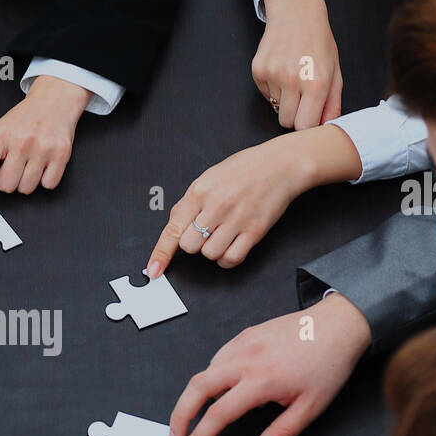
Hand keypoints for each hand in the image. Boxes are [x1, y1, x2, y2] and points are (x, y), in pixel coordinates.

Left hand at [0, 76, 88, 223]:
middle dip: (8, 180)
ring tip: (30, 161)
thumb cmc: (22, 120)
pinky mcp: (61, 153)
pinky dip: (45, 179)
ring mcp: (42, 147)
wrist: (53, 100)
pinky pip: (48, 185)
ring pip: (27, 189)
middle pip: (7, 187)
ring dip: (26, 181)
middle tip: (15, 163)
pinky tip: (44, 163)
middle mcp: (20, 141)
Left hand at [148, 125, 361, 275]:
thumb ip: (190, 202)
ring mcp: (235, 220)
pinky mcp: (254, 231)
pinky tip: (231, 246)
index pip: (173, 229)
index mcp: (199, 192)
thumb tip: (175, 224)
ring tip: (223, 233)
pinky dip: (227, 258)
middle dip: (194, 243)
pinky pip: (231, 259)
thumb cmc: (245, 169)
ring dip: (212, 250)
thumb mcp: (209, 177)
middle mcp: (215, 206)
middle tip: (207, 230)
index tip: (154, 270)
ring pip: (209, 255)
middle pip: (190, 246)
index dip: (161, 253)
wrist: (281, 165)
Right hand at [169, 295, 371, 435]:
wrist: (338, 326)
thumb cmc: (328, 366)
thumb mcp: (310, 408)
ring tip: (199, 415)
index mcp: (261, 381)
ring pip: (205, 371)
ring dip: (195, 396)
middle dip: (179, 415)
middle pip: (196, 388)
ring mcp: (243, 344)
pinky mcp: (245, 334)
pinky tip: (220, 388)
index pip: (218, 415)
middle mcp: (246, 360)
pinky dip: (211, 376)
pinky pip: (218, 357)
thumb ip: (280, 434)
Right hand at [252, 0, 342, 129]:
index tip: (310, 116)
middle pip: (286, 122)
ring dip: (284, 98)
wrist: (296, 12)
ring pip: (275, 107)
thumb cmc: (318, 41)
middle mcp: (293, 80)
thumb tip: (326, 126)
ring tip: (292, 76)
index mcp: (316, 83)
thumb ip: (333, 103)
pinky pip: (265, 94)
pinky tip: (281, 69)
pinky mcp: (258, 70)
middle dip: (294, 114)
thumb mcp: (335, 71)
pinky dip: (272, 87)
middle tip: (302, 97)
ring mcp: (273, 75)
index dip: (306, 124)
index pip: (304, 126)